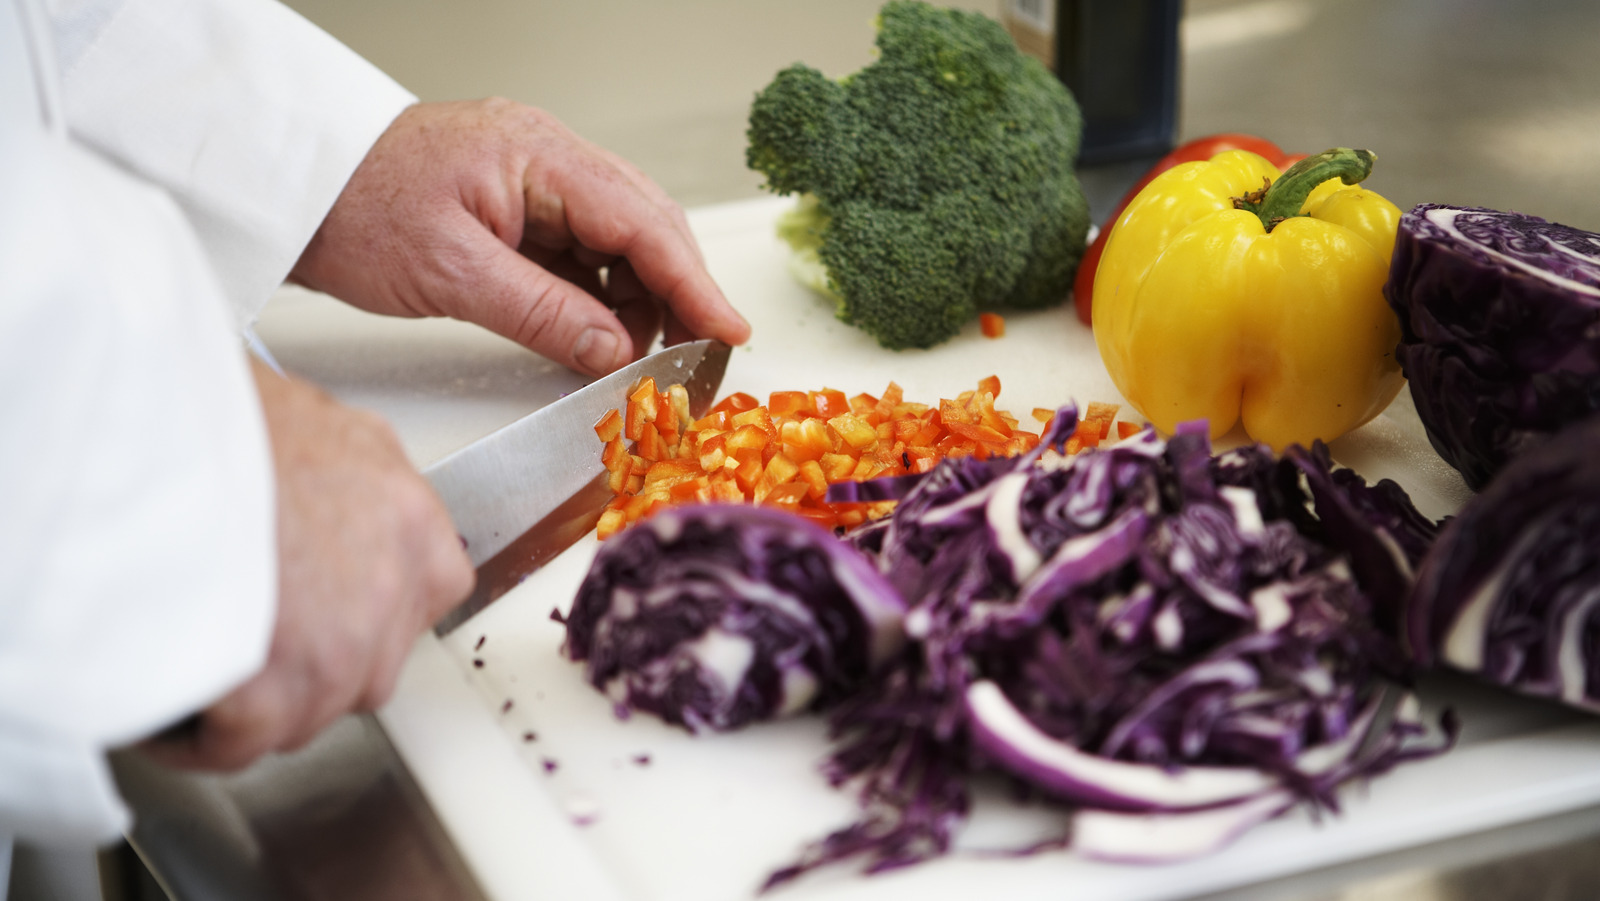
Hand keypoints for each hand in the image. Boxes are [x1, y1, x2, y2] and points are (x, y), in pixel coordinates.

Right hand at [144, 359, 473, 769]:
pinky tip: (170, 709)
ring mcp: (342, 640)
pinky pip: (245, 742)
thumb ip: (348, 478)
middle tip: (251, 646)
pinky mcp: (277, 683)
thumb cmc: (215, 410)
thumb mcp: (318, 421)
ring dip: (257, 706)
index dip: (367, 615)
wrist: (156, 420)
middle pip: (368, 668)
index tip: (325, 617)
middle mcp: (390, 582)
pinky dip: (200, 737)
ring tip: (203, 676)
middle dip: (312, 667)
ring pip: (311, 713)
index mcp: (407, 515)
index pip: (427, 596)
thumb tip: (329, 501)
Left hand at [290, 99, 751, 376]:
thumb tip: (617, 352)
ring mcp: (533, 181)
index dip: (694, 281)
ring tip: (637, 359)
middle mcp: (547, 158)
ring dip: (638, 300)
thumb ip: (543, 313)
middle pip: (645, 225)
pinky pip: (580, 252)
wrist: (285, 185)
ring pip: (618, 242)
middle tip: (696, 356)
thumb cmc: (350, 208)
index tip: (729, 329)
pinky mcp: (516, 208)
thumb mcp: (450, 273)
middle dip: (677, 291)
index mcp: (539, 154)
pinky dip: (599, 296)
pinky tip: (599, 335)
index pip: (643, 221)